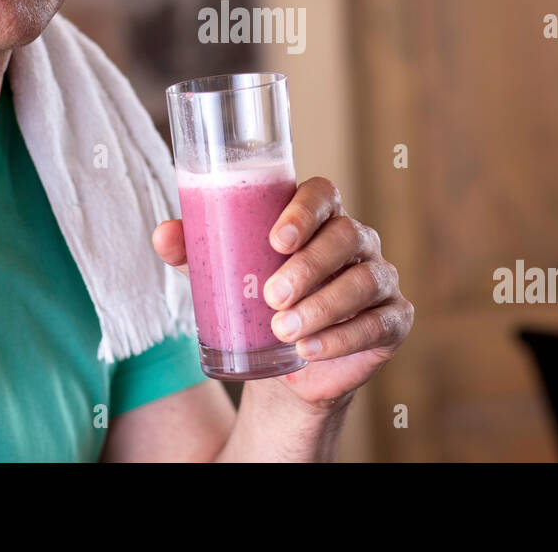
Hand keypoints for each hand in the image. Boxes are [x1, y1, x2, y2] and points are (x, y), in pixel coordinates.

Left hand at [151, 176, 413, 413]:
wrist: (285, 364)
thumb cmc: (257, 303)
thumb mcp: (222, 276)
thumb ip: (195, 252)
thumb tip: (163, 235)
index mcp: (320, 217)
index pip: (323, 194)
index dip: (303, 211)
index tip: (275, 239)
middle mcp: (357, 240)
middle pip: (345, 236)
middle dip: (308, 266)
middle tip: (271, 297)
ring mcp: (380, 279)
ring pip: (363, 281)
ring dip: (323, 307)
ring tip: (283, 330)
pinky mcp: (394, 320)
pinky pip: (379, 323)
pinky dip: (342, 338)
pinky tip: (310, 351)